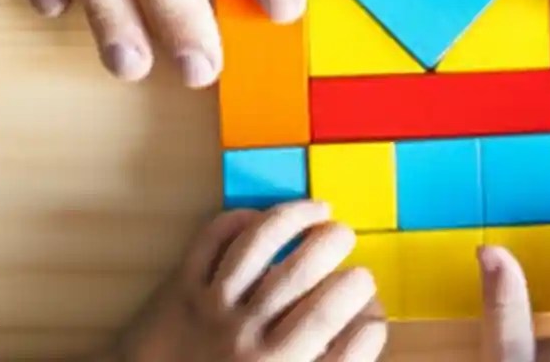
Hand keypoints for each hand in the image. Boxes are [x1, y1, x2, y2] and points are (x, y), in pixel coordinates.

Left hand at [105, 201, 385, 361]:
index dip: (367, 301)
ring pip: (262, 245)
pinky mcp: (180, 291)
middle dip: (338, 246)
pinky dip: (238, 221)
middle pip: (310, 277)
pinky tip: (260, 218)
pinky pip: (213, 241)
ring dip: (297, 218)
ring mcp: (213, 310)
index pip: (344, 324)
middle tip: (347, 239)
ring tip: (320, 210)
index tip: (370, 295)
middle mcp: (251, 339)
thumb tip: (369, 324)